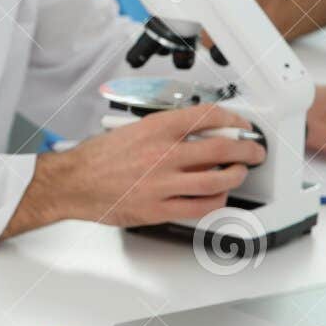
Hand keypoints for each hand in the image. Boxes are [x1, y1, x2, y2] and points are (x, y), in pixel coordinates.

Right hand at [6, 104, 264, 235]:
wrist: (73, 183)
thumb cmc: (97, 158)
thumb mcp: (132, 129)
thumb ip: (166, 131)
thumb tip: (200, 134)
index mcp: (155, 128)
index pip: (208, 117)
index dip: (233, 120)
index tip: (240, 125)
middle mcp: (162, 154)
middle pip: (222, 150)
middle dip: (246, 150)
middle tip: (253, 151)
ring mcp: (162, 183)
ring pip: (217, 181)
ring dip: (236, 176)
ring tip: (238, 173)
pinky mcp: (159, 209)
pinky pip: (200, 207)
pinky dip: (216, 201)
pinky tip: (217, 196)